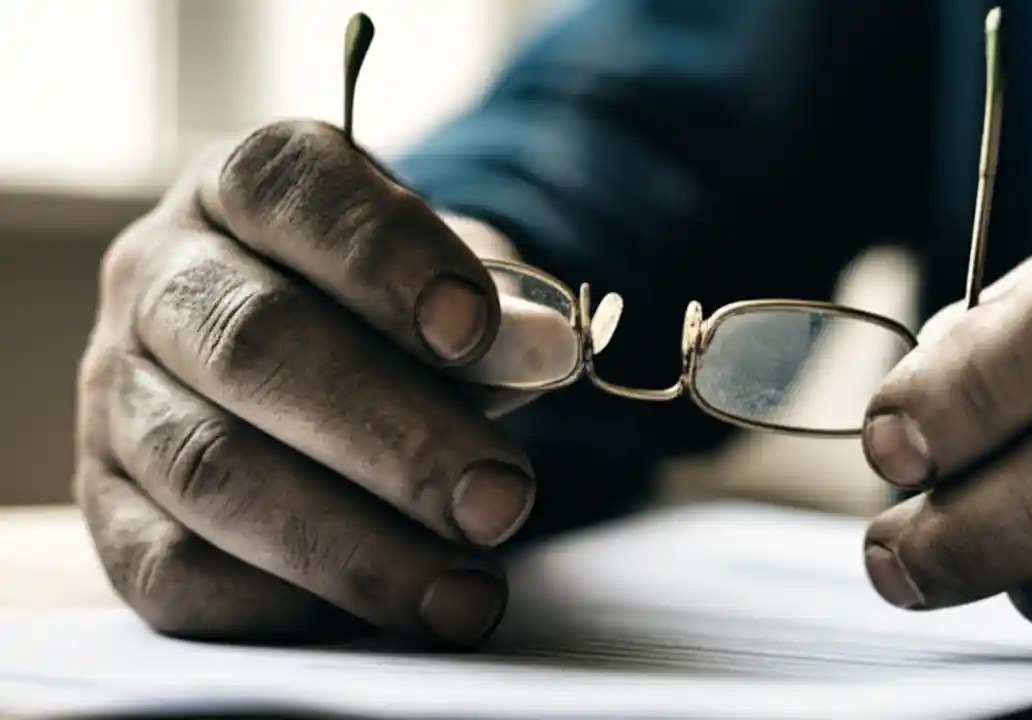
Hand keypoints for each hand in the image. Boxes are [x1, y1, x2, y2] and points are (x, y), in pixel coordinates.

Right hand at [76, 120, 576, 646]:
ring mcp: (115, 392)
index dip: (383, 257)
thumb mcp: (446, 284)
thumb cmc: (389, 311)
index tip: (475, 332)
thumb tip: (545, 349)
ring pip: (212, 467)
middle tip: (502, 498)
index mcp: (238, 187)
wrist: (309, 355)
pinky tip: (376, 615)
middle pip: (252, 342)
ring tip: (465, 591)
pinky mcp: (106, 503)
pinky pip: (170, 567)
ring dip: (353, 545)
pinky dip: (280, 601)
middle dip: (392, 433)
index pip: (288, 189)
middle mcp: (158, 277)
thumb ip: (494, 312)